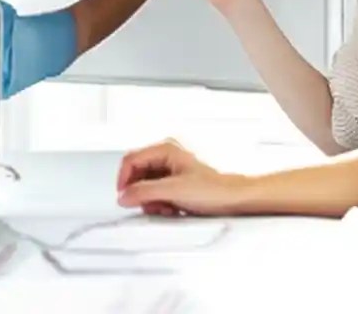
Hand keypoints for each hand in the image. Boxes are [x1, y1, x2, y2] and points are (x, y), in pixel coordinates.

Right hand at [116, 139, 248, 216]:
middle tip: (145, 203)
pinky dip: (159, 202)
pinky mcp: (175, 182)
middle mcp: (166, 155)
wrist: (234, 199)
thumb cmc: (214, 189)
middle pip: (137, 173)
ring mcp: (171, 168)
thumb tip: (124, 196)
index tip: (124, 196)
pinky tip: (169, 208)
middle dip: (139, 191)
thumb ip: (145, 192)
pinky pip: (156, 191)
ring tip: (163, 206)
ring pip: (145, 184)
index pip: (131, 160)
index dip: (124, 179)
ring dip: (150, 199)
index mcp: (165, 149)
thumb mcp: (173, 190)